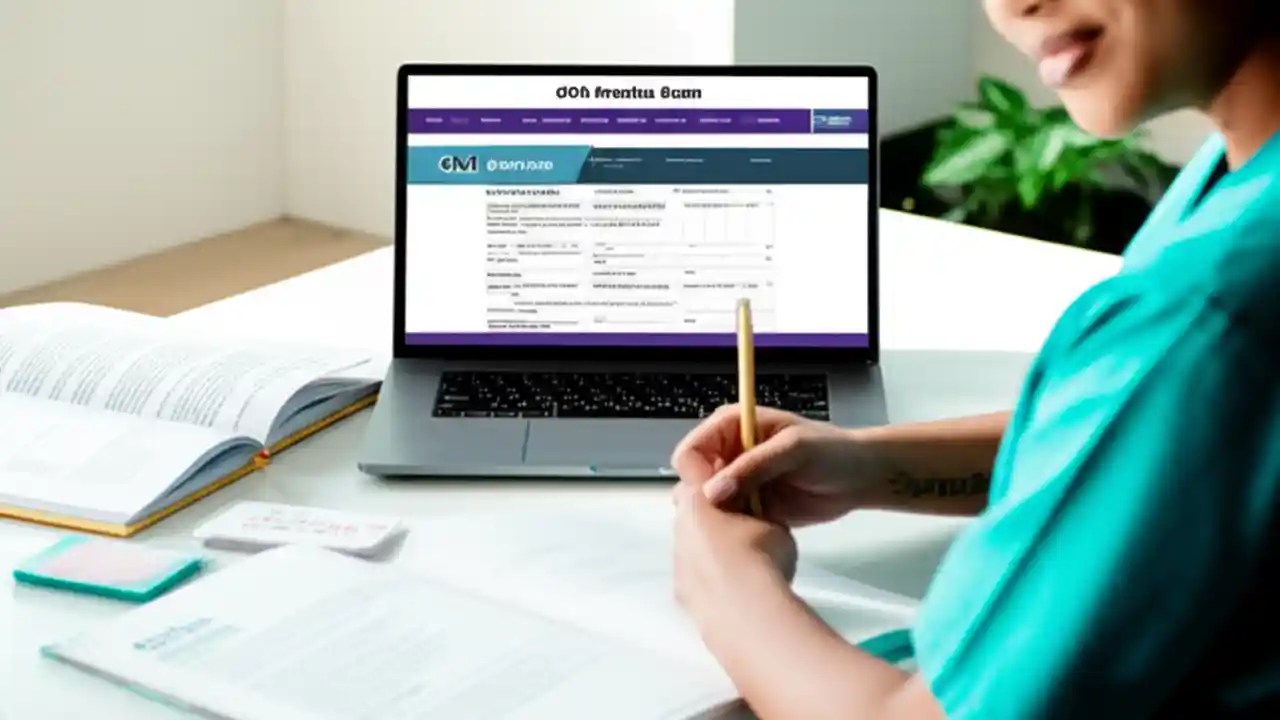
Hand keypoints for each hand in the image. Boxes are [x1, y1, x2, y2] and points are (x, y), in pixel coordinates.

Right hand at [671, 404, 872, 526]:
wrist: (859, 478)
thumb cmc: (832, 453)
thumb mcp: (794, 450)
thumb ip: (754, 466)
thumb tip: (713, 490)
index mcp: (732, 426)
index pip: (691, 450)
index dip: (696, 475)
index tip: (713, 497)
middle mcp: (728, 453)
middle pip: (693, 480)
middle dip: (705, 500)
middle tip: (733, 516)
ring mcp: (737, 481)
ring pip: (707, 504)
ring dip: (720, 517)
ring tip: (747, 524)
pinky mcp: (748, 506)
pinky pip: (727, 521)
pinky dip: (734, 529)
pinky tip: (753, 532)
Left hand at [672, 483, 796, 624]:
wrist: (748, 614)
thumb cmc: (762, 556)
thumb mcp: (773, 522)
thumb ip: (758, 511)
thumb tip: (753, 516)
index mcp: (698, 501)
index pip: (696, 474)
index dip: (717, 478)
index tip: (739, 489)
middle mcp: (679, 529)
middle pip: (690, 512)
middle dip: (711, 515)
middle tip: (744, 527)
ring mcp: (678, 565)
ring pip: (689, 547)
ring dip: (709, 549)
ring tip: (743, 565)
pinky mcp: (682, 596)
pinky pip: (695, 578)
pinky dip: (710, 579)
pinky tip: (735, 590)